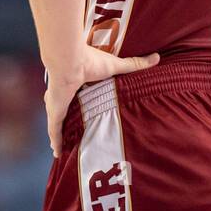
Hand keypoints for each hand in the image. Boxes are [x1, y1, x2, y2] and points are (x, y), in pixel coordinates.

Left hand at [44, 46, 159, 158]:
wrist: (70, 62)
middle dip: (66, 119)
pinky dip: (56, 141)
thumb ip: (134, 65)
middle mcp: (62, 94)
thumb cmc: (91, 61)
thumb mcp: (116, 66)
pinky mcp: (54, 112)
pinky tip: (57, 153)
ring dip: (59, 134)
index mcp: (75, 81)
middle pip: (63, 110)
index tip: (82, 108)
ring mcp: (56, 104)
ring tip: (63, 146)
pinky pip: (54, 131)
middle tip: (72, 131)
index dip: (77, 101)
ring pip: (56, 123)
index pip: (75, 94)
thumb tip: (157, 57)